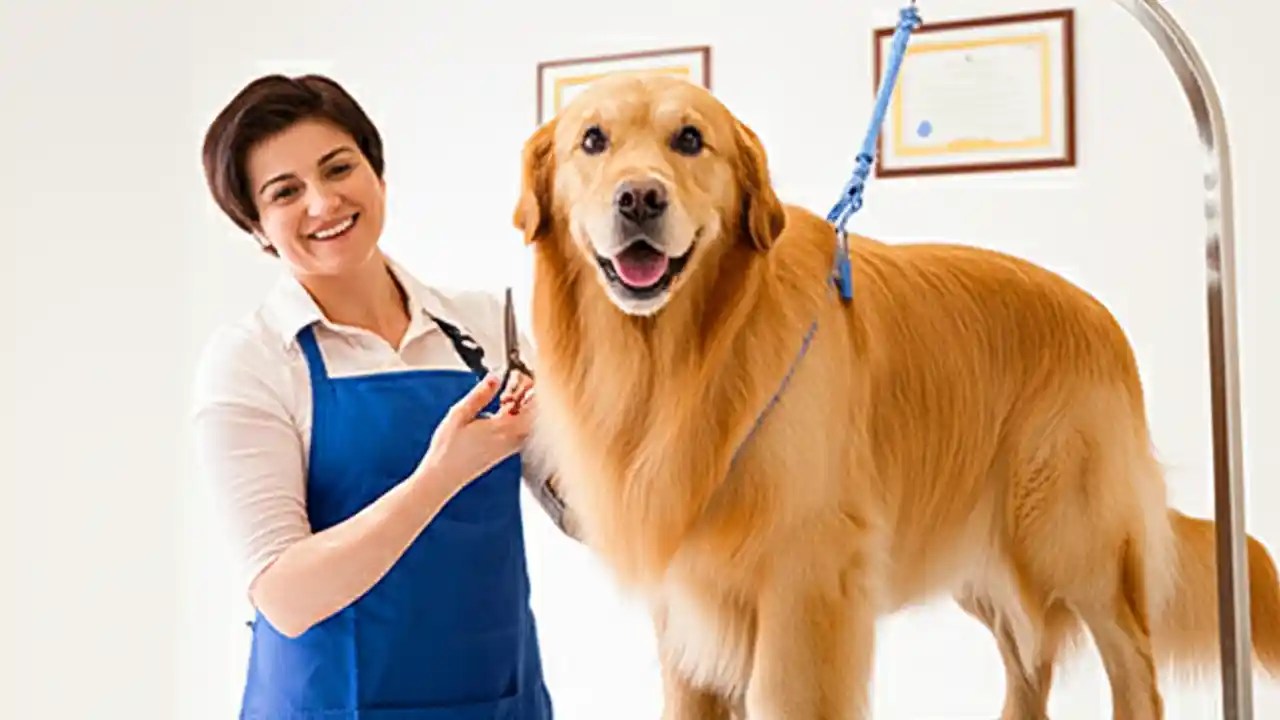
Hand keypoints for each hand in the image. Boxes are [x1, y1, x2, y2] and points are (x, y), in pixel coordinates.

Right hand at [415, 371, 536, 494]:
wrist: (443, 476)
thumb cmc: (449, 450)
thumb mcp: (460, 414)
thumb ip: (480, 394)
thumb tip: (495, 377)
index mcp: (507, 429)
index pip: (536, 404)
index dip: (531, 385)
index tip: (517, 375)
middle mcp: (515, 438)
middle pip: (536, 409)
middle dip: (526, 391)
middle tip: (510, 382)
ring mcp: (513, 444)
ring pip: (529, 417)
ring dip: (521, 401)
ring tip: (503, 396)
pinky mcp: (508, 447)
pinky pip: (521, 425)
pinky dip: (516, 413)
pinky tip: (501, 408)